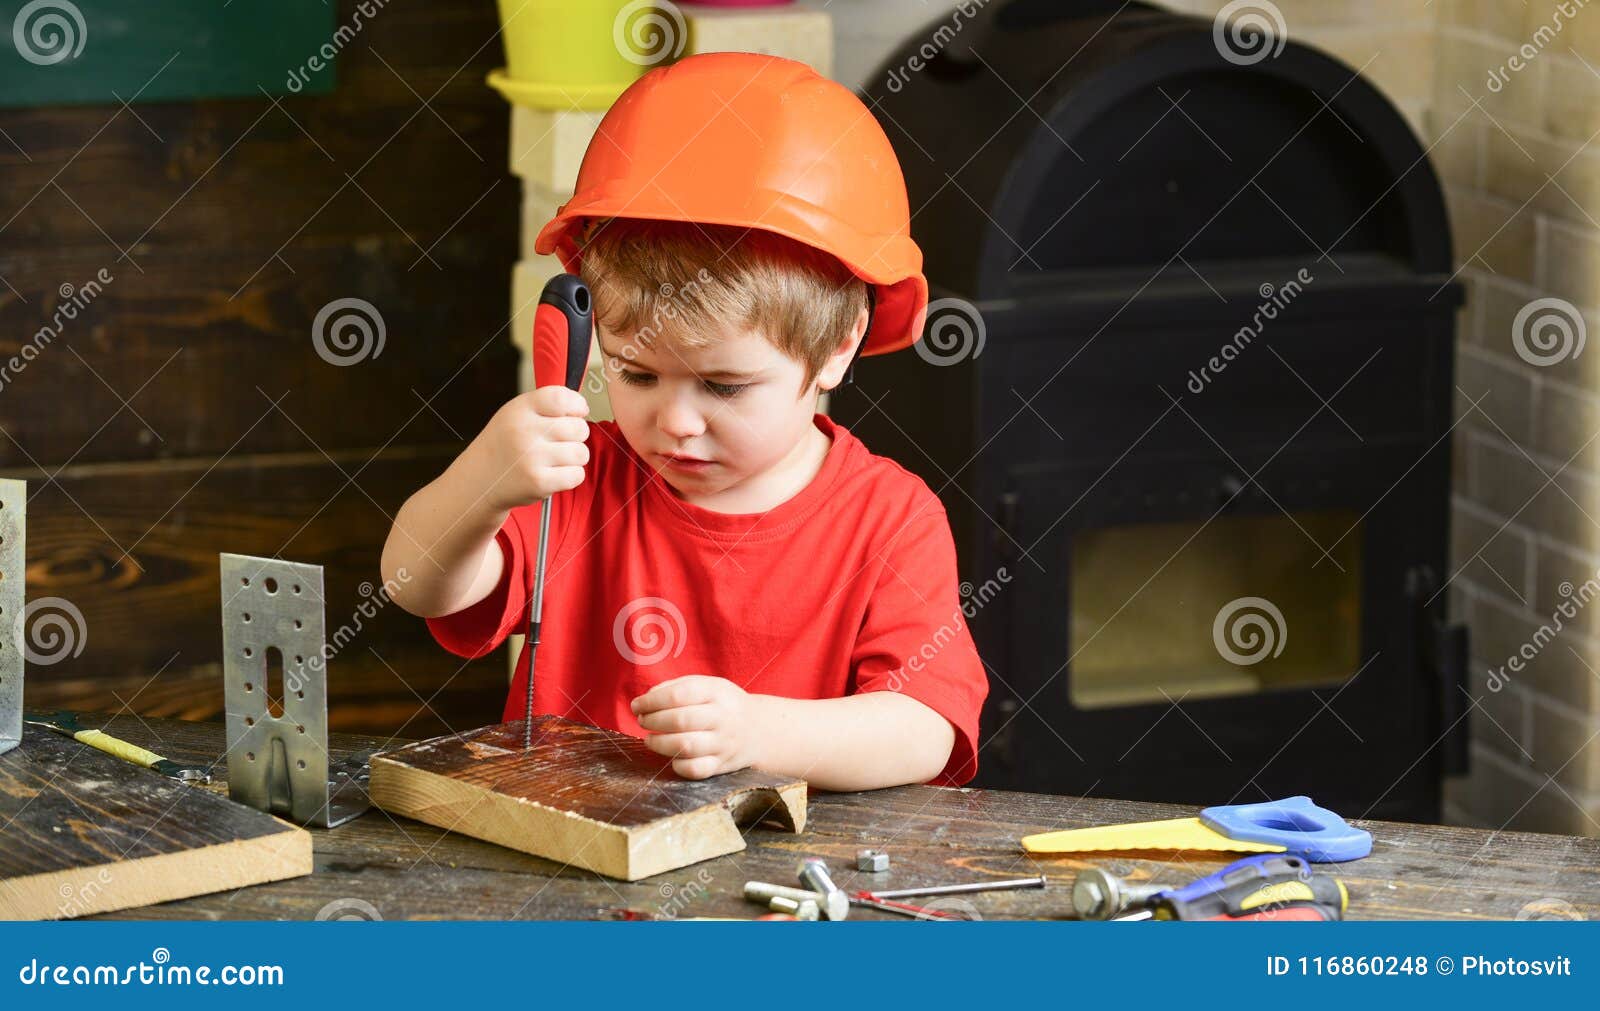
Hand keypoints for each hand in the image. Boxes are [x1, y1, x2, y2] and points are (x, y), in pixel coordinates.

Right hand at [470, 387, 590, 509]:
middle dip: (577, 435)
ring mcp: (531, 458)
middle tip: (559, 441)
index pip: (560, 398)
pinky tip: (554, 473)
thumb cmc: (505, 444)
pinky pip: (577, 475)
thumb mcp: (516, 413)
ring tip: (555, 459)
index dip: (577, 405)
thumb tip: (581, 407)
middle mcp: (524, 431)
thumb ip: (546, 405)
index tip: (577, 412)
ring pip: (581, 453)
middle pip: (579, 428)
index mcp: (520, 409)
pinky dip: (571, 476)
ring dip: (574, 458)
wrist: (479, 479)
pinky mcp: (538, 482)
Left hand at [631, 675, 762, 779]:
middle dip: (653, 721)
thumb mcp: (706, 686)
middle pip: (681, 720)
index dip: (652, 701)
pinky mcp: (721, 766)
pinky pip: (695, 770)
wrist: (758, 730)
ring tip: (650, 739)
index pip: (680, 695)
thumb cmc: (722, 704)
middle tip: (642, 721)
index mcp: (717, 693)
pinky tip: (672, 757)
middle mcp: (723, 718)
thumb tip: (647, 699)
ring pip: (685, 747)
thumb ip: (676, 687)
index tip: (637, 705)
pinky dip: (678, 765)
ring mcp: (724, 744)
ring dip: (659, 743)